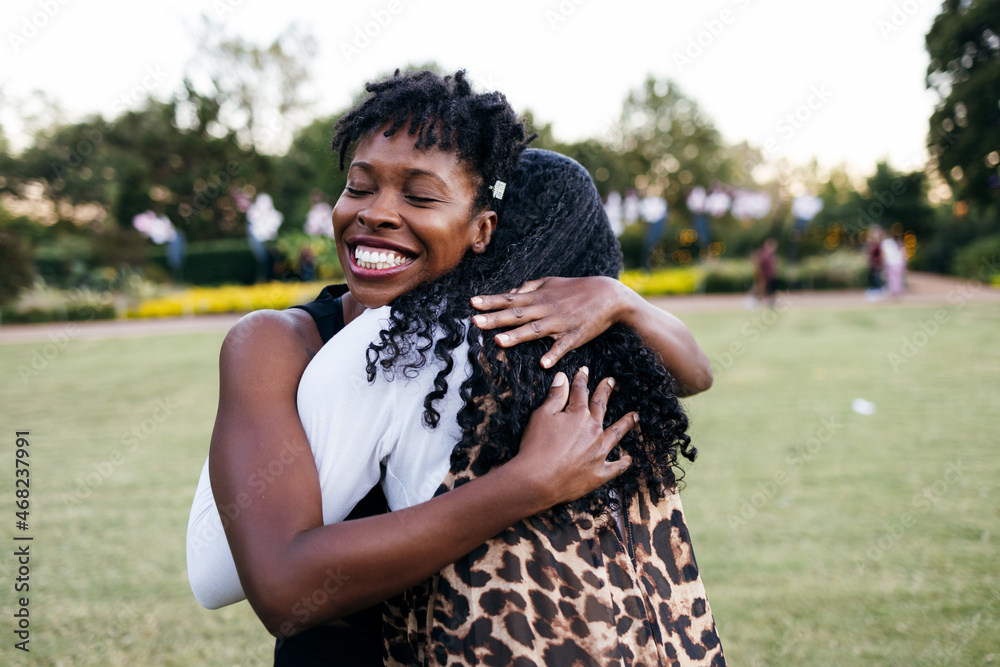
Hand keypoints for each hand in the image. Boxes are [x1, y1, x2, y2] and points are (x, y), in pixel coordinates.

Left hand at [470, 276, 637, 368]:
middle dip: (495, 318)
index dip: (491, 301)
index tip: (472, 303)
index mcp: (539, 297)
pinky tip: (543, 364)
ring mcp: (559, 323)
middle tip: (475, 321)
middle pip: (516, 315)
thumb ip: (529, 287)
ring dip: (517, 336)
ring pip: (535, 330)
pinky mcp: (574, 336)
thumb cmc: (577, 289)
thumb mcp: (551, 282)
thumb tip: (510, 293)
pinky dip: (553, 354)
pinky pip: (562, 347)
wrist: (609, 296)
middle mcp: (545, 309)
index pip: (509, 299)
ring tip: (498, 341)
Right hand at [508, 367, 636, 509]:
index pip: (581, 392)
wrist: (537, 481)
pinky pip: (616, 467)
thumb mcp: (541, 416)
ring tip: (635, 416)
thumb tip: (563, 377)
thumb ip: (555, 396)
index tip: (584, 371)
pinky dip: (623, 462)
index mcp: (578, 415)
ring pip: (616, 434)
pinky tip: (628, 459)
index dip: (581, 380)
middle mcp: (593, 431)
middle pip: (601, 407)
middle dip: (605, 392)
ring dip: (626, 423)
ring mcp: (599, 452)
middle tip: (611, 382)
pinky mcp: (599, 473)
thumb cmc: (535, 447)